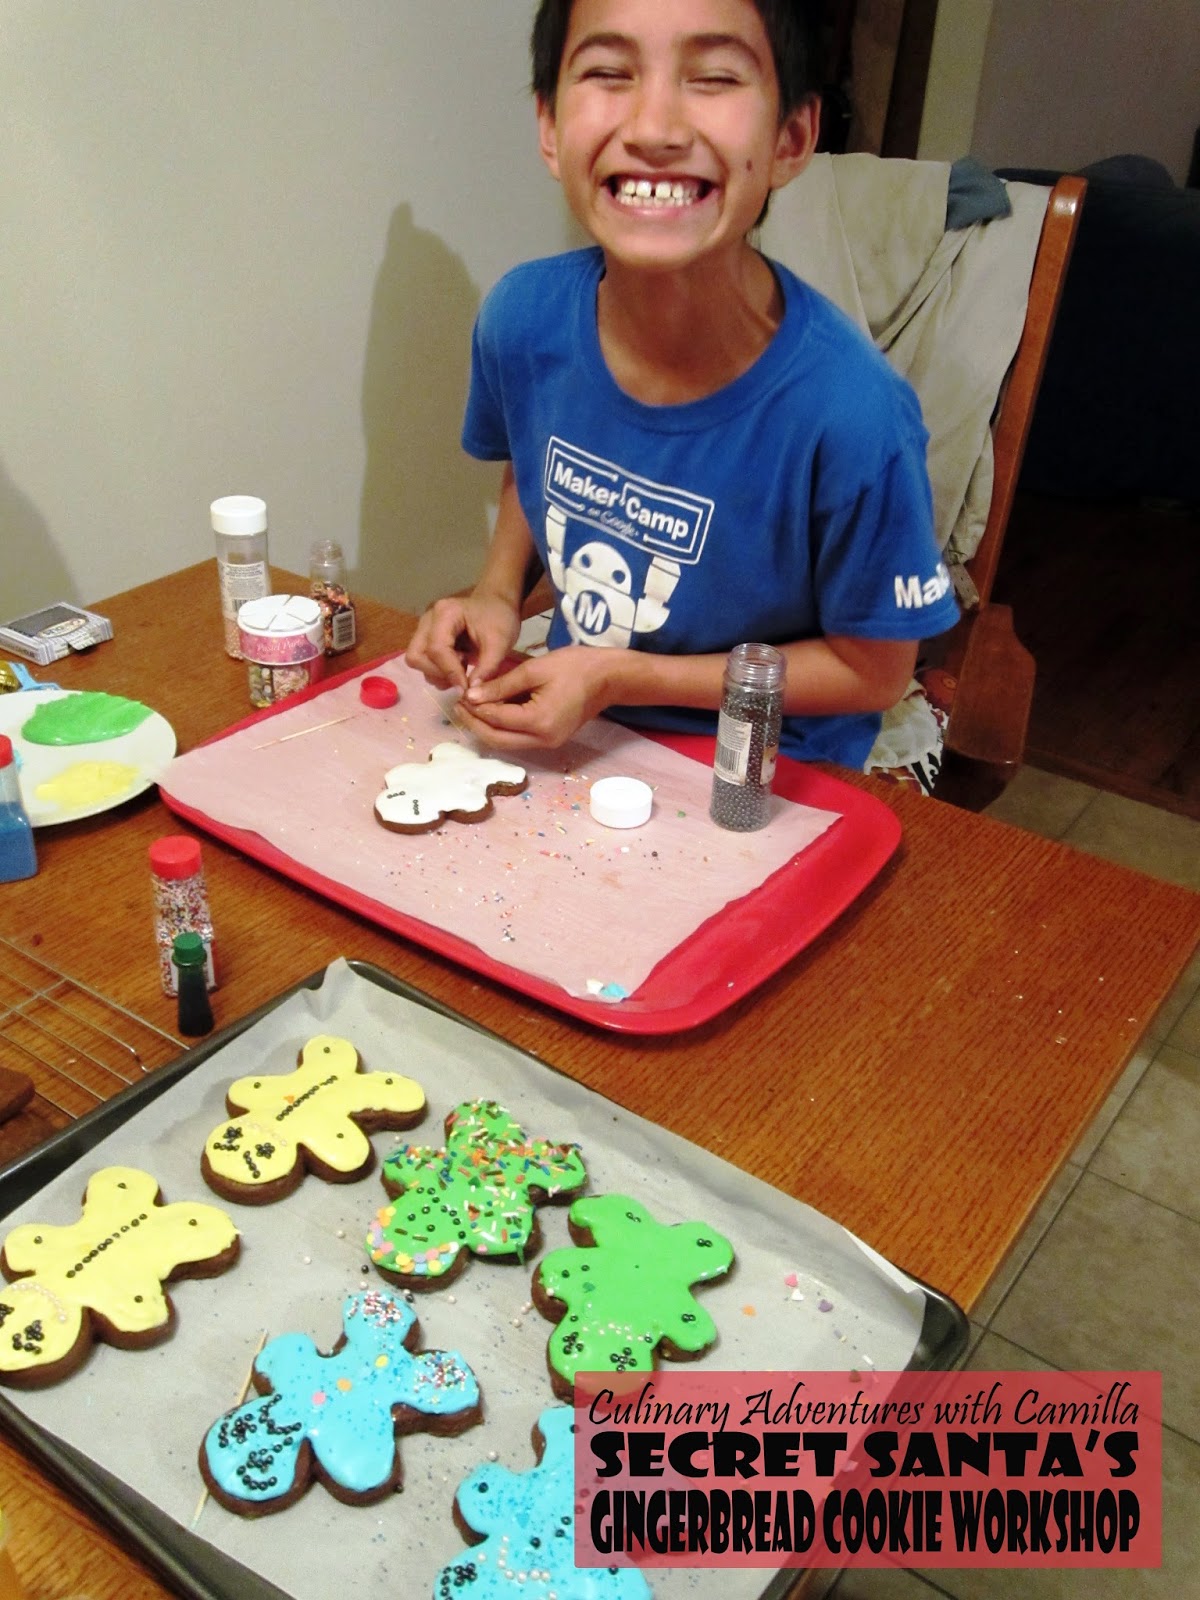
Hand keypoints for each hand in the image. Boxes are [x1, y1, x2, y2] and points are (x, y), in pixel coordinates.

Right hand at [405, 591, 521, 690]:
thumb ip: (487, 669)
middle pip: (416, 656)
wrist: (496, 605)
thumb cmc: (499, 619)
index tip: (466, 688)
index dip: (450, 672)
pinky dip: (439, 671)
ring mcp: (423, 629)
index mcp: (445, 613)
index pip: (437, 648)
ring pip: (416, 661)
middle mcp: (427, 620)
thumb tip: (470, 694)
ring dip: (438, 674)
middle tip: (463, 677)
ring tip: (464, 668)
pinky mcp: (425, 639)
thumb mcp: (500, 643)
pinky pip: (423, 662)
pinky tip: (459, 666)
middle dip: (438, 673)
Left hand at [454, 646, 622, 748]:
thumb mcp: (535, 669)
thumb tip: (472, 696)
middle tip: (457, 706)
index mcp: (539, 721)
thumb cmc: (575, 666)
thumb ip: (502, 685)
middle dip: (474, 724)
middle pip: (496, 740)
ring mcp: (548, 743)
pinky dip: (501, 727)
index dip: (474, 709)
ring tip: (470, 707)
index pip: (496, 719)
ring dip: (486, 728)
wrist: (608, 677)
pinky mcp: (550, 740)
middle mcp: (543, 740)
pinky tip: (491, 711)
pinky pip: (518, 738)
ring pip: (506, 743)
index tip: (459, 694)